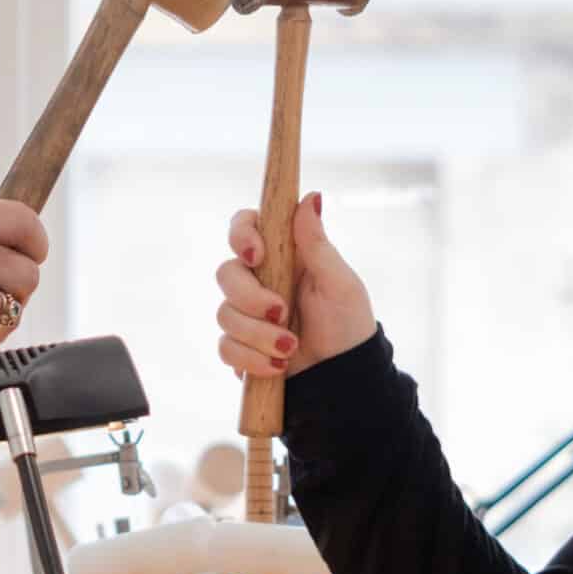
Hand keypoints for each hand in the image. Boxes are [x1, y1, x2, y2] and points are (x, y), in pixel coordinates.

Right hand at [217, 193, 375, 379]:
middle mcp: (259, 280)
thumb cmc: (348, 324)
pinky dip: (251, 359)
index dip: (241, 236)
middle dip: (251, 298)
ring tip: (290, 348)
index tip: (257, 256)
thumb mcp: (339, 283)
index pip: (244, 227)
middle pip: (226, 273)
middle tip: (282, 313)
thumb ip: (317, 243)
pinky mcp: (241, 346)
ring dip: (258, 335)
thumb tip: (311, 196)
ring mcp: (247, 314)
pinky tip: (278, 365)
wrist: (343, 377)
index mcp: (283, 256)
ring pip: (224, 315)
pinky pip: (225, 347)